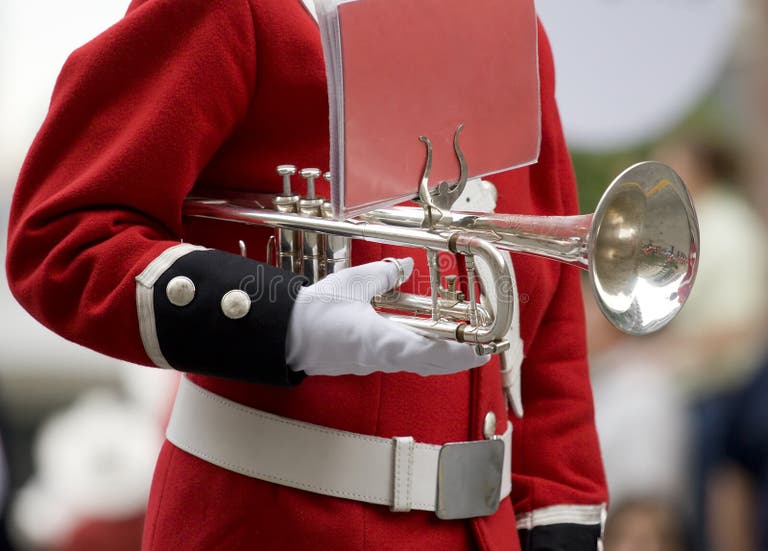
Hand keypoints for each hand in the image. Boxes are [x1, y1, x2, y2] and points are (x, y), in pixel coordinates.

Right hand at [286, 258, 490, 375]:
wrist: (282, 335)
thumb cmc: (314, 313)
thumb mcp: (352, 284)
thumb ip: (383, 274)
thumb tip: (404, 266)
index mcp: (382, 343)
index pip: (432, 352)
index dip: (461, 353)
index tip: (484, 351)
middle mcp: (381, 359)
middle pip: (430, 364)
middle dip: (459, 358)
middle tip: (483, 348)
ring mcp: (372, 364)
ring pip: (416, 364)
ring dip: (441, 357)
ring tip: (461, 345)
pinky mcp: (362, 362)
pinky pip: (399, 361)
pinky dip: (419, 353)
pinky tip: (423, 340)